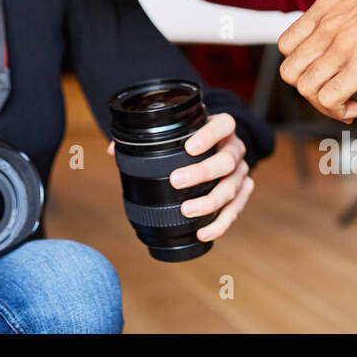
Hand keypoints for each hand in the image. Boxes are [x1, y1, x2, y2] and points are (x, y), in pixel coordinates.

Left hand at [105, 111, 253, 241]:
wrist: (221, 146)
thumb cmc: (194, 138)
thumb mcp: (178, 130)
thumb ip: (147, 137)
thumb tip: (114, 150)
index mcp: (222, 128)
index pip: (224, 125)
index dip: (209, 135)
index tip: (189, 147)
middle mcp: (235, 148)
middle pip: (226, 161)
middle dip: (201, 173)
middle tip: (176, 181)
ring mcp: (242, 171)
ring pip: (232, 187)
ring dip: (209, 202)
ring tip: (186, 211)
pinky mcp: (243, 191)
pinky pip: (236, 209)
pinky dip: (220, 223)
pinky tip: (203, 232)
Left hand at [277, 0, 356, 123]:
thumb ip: (343, 13)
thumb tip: (343, 31)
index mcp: (325, 7)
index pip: (286, 45)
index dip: (301, 65)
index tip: (322, 73)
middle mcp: (326, 27)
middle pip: (290, 71)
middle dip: (309, 89)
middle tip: (333, 94)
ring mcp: (340, 47)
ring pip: (305, 89)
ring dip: (322, 106)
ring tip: (346, 106)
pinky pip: (328, 99)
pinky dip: (337, 111)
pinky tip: (354, 110)